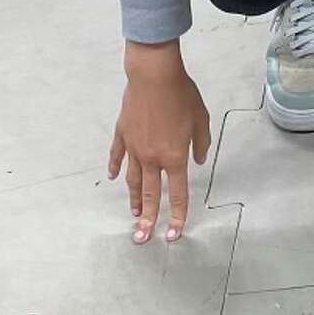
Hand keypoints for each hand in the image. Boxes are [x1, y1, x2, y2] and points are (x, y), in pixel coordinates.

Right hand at [107, 44, 211, 244]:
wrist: (154, 76)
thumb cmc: (181, 95)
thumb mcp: (201, 119)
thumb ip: (200, 144)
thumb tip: (197, 161)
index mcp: (174, 156)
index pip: (178, 192)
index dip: (177, 214)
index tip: (174, 233)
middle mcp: (152, 157)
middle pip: (151, 193)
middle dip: (148, 218)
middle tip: (142, 237)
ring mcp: (133, 148)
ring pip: (133, 179)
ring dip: (134, 198)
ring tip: (134, 213)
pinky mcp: (122, 134)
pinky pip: (117, 156)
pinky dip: (114, 168)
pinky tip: (112, 177)